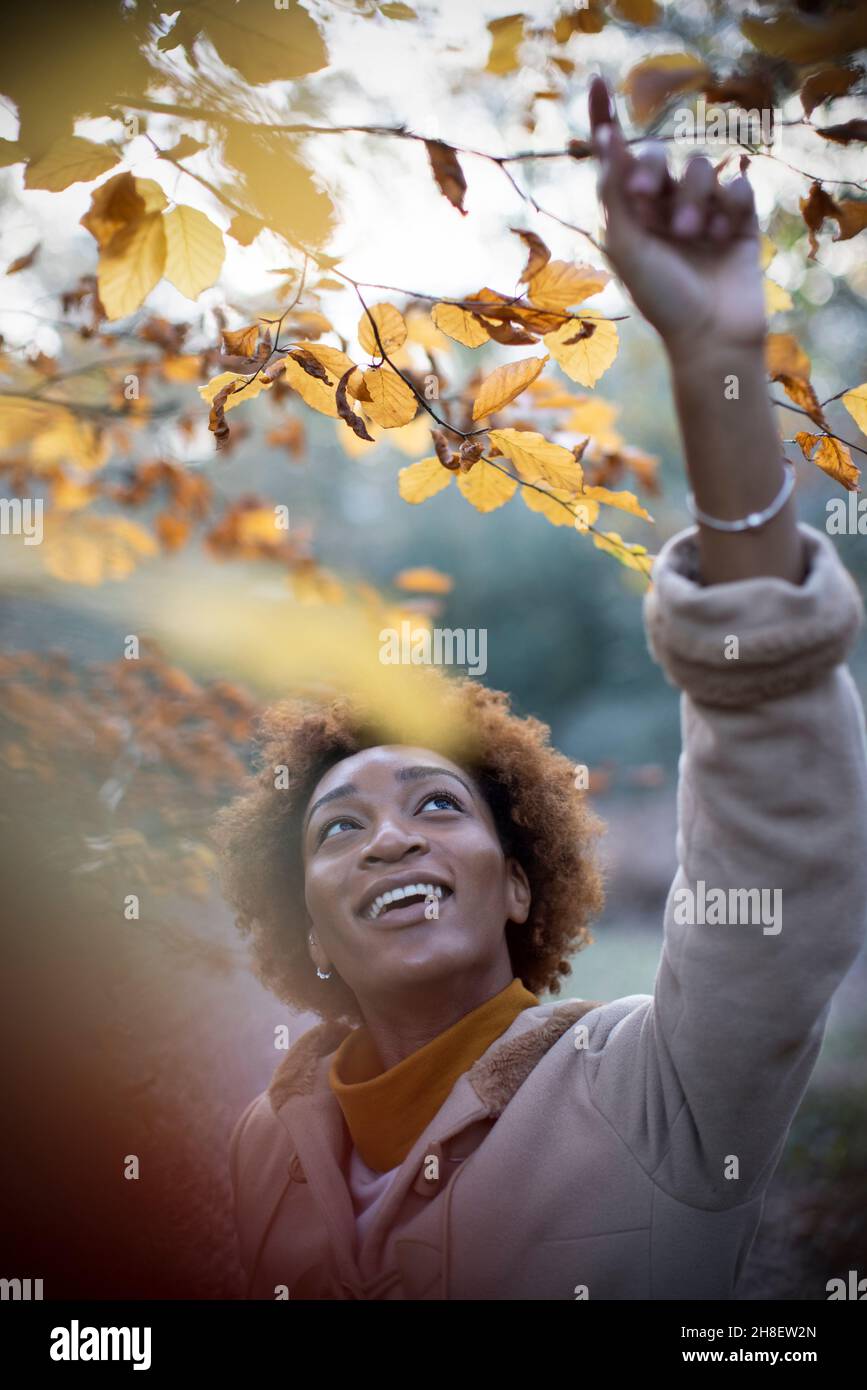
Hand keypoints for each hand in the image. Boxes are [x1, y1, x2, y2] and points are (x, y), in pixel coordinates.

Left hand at [588, 77, 766, 362]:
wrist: (711, 337)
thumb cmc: (661, 299)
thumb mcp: (626, 244)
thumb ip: (614, 190)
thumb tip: (606, 138)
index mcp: (629, 215)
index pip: (618, 157)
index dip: (608, 119)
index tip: (599, 83)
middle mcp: (663, 208)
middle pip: (659, 155)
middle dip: (652, 171)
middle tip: (645, 201)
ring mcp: (703, 211)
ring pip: (700, 168)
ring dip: (692, 201)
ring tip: (691, 238)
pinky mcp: (740, 219)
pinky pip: (736, 186)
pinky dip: (728, 209)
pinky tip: (723, 239)